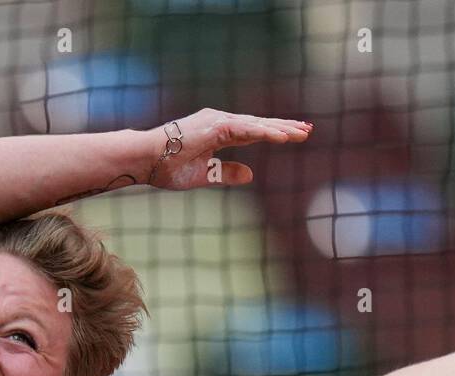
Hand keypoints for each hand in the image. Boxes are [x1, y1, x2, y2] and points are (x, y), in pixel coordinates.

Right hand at [142, 108, 311, 190]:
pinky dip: (267, 133)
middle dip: (284, 128)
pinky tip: (285, 137)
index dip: (273, 133)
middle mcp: (220, 122)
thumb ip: (228, 173)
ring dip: (281, 129)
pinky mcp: (216, 126)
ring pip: (258, 125)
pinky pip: (248, 130)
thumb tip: (251, 174)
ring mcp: (218, 121)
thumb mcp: (206, 174)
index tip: (293, 136)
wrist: (147, 159)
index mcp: (218, 132)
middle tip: (308, 130)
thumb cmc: (167, 167)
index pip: (253, 132)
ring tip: (303, 133)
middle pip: (260, 125)